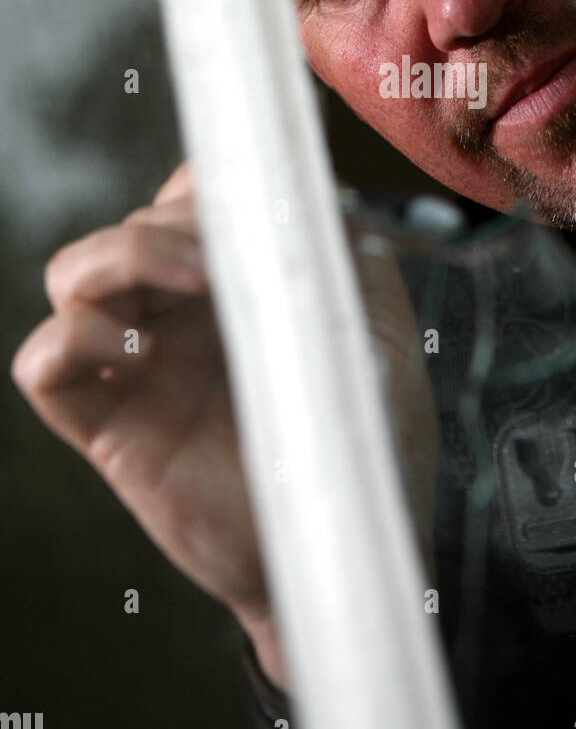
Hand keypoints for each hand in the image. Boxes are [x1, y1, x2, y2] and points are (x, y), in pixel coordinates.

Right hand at [11, 164, 438, 690]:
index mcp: (233, 285)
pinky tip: (139, 353)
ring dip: (122, 254)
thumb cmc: (368, 438)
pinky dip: (71, 339)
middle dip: (174, 221)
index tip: (252, 211)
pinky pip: (43, 365)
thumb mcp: (380, 329)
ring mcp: (136, 368)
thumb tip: (314, 192)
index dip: (202, 188)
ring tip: (195, 281)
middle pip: (128, 225)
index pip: (181, 198)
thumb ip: (347, 256)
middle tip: (229, 256)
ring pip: (72, 273)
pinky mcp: (111, 428)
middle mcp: (175, 316)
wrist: (348, 540)